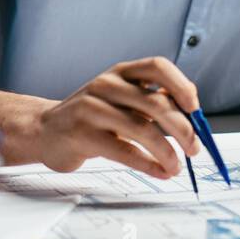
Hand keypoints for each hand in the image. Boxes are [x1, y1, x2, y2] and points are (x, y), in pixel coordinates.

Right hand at [32, 57, 201, 176]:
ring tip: (176, 166)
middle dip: (182, 128)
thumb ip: (151, 101)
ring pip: (142, 129)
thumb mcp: (120, 99)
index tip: (195, 108)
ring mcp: (92, 109)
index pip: (157, 67)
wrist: (44, 130)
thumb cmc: (91, 115)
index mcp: (120, 72)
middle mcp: (107, 85)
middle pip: (156, 102)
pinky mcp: (82, 135)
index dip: (181, 85)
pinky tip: (160, 172)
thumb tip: (193, 118)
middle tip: (194, 148)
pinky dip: (149, 164)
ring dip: (167, 152)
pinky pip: (124, 151)